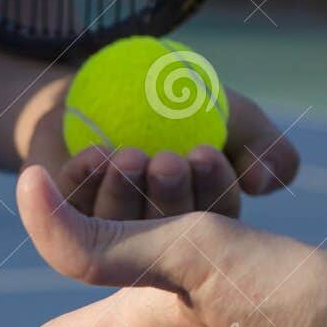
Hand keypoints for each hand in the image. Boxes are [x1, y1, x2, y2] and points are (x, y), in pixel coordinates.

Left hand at [26, 86, 299, 218]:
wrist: (107, 85)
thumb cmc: (178, 106)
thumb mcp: (233, 118)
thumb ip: (264, 146)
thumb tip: (264, 182)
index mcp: (203, 225)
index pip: (215, 224)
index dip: (210, 192)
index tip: (205, 154)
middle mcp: (155, 241)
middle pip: (162, 239)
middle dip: (167, 200)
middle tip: (164, 162)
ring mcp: (106, 234)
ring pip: (114, 232)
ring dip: (122, 195)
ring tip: (127, 157)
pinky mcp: (62, 219)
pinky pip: (71, 213)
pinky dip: (83, 183)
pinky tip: (95, 155)